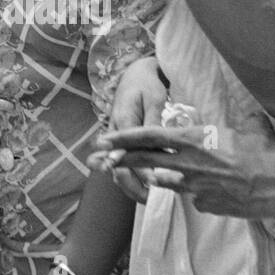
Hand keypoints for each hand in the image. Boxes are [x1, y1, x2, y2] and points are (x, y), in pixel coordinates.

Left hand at [91, 127, 274, 218]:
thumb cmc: (266, 151)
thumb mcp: (246, 125)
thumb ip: (231, 119)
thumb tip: (239, 106)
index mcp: (194, 139)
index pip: (150, 136)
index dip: (124, 137)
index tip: (105, 138)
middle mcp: (189, 163)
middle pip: (146, 160)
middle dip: (121, 158)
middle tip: (101, 159)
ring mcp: (196, 187)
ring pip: (164, 181)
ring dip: (151, 176)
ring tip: (136, 173)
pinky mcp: (207, 206)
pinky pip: (192, 197)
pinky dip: (192, 192)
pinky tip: (205, 189)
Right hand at [108, 56, 167, 202]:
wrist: (135, 75)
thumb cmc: (146, 86)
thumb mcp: (154, 100)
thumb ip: (153, 123)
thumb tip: (159, 147)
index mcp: (123, 121)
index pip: (127, 153)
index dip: (140, 170)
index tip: (153, 184)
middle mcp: (115, 133)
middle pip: (116, 166)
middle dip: (131, 185)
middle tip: (150, 199)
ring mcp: (116, 139)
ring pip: (116, 168)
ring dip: (129, 185)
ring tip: (148, 198)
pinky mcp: (121, 142)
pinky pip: (121, 163)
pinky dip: (130, 177)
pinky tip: (145, 186)